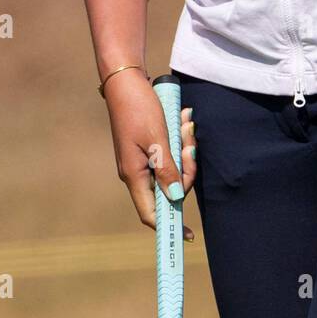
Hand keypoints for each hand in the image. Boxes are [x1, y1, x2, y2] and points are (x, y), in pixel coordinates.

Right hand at [103, 70, 197, 241]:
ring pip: (173, 168)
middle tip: (190, 143)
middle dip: (186, 168)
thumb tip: (176, 199)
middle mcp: (137, 172)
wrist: (126, 80)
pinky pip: (170, 152)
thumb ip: (166, 170)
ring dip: (184, 148)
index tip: (188, 237)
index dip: (169, 225)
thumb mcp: (156, 139)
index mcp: (134, 175)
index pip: (152, 213)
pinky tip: (183, 118)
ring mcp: (142, 159)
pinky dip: (179, 139)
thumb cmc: (138, 108)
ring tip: (186, 122)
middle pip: (170, 188)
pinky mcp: (148, 147)